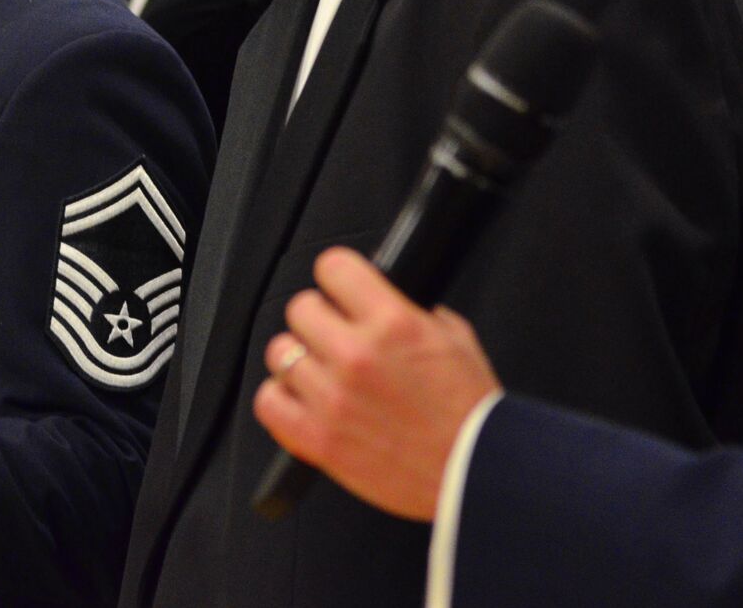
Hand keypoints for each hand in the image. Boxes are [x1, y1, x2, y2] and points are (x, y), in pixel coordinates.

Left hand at [252, 248, 500, 521]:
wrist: (475, 476)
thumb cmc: (470, 414)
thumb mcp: (455, 338)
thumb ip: (411, 310)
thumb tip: (379, 296)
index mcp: (393, 323)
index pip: (333, 266)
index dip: (338, 276)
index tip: (341, 288)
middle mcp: (356, 355)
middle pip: (300, 307)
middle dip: (320, 318)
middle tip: (336, 336)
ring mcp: (332, 398)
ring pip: (280, 352)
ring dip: (300, 359)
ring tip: (322, 373)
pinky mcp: (318, 439)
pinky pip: (268, 402)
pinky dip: (280, 399)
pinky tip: (303, 401)